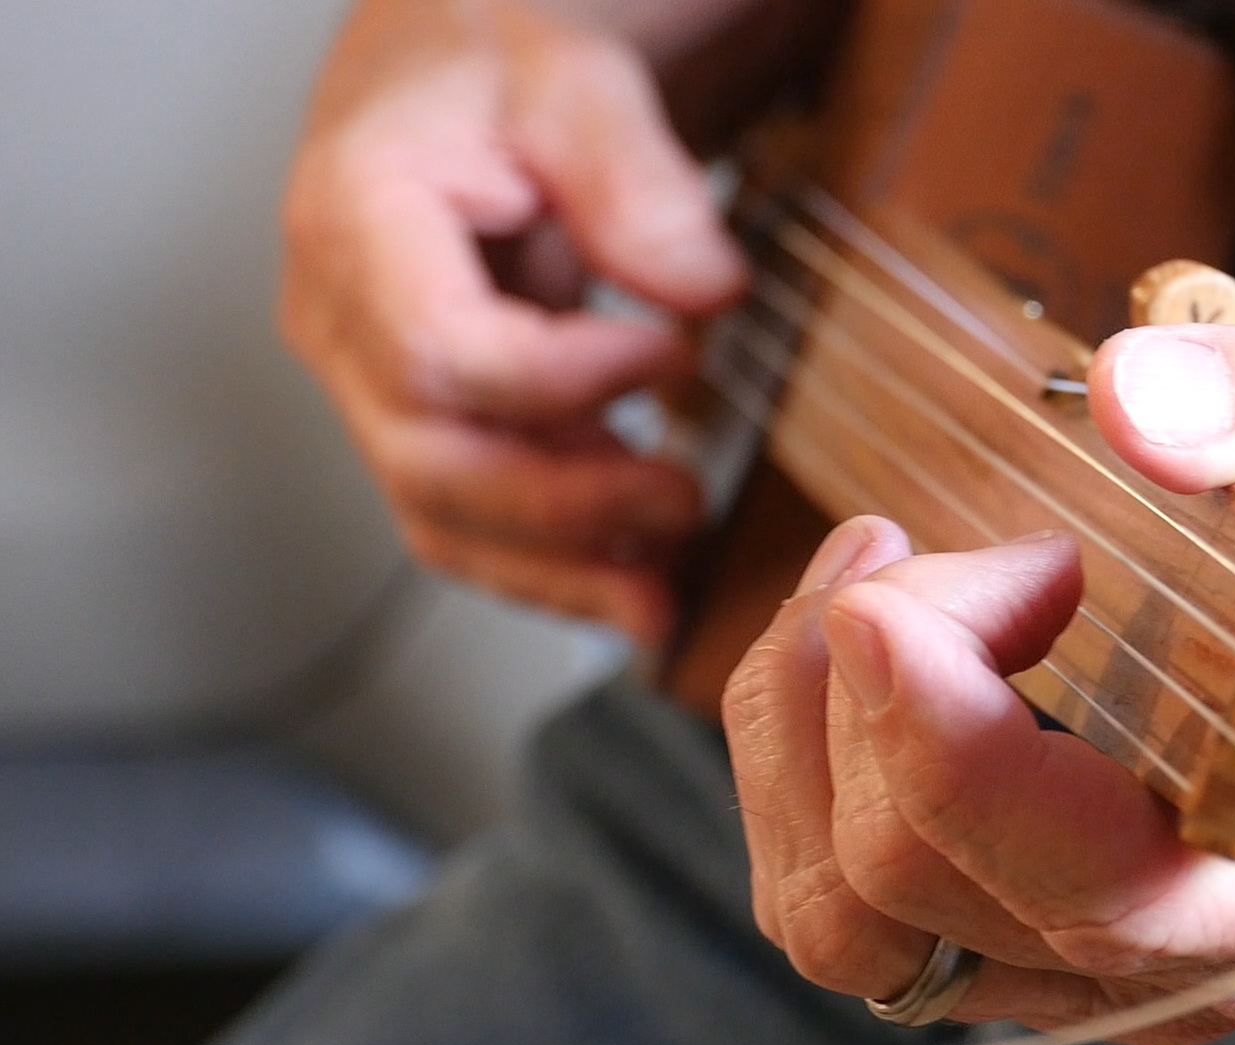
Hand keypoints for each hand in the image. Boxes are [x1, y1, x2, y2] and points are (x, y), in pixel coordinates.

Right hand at [280, 0, 746, 642]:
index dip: (560, 380)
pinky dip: (551, 569)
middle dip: (564, 509)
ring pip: (442, 517)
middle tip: (684, 504)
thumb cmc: (497, 70)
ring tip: (664, 595)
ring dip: (558, 572)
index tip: (673, 356)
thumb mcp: (578, 85)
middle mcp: (340, 320)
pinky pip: (467, 523)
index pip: (438, 348)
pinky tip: (634, 584)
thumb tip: (705, 293)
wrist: (454, 84)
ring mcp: (372, 384)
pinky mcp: (422, 424)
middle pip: (429, 462)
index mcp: (355, 218)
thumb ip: (638, 184)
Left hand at [722, 518, 1234, 1044]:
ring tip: (869, 575)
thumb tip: (1131, 397)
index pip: (1076, 887)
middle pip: (904, 891)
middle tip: (910, 547)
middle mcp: (1180, 961)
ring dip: (802, 724)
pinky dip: (811, 757)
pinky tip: (876, 638)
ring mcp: (1087, 954)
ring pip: (841, 913)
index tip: (894, 592)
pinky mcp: (1027, 914)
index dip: (946, 741)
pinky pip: (844, 890)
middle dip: (854, 683)